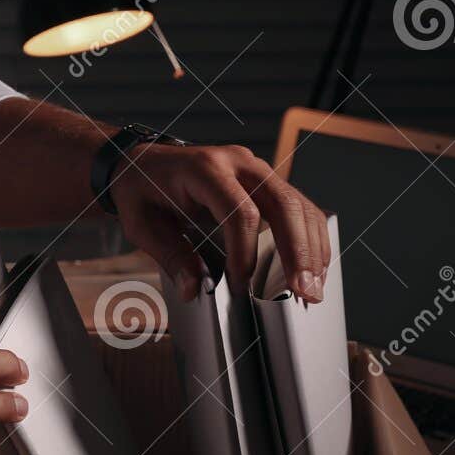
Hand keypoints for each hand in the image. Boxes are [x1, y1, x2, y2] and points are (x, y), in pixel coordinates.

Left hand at [109, 142, 331, 303]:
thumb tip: (195, 290)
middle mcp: (239, 163)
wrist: (143, 163)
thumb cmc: (141, 190)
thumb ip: (170, 255)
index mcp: (205, 169)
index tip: (242, 286)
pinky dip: (310, 239)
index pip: (241, 212)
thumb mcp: (142, 224)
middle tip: (304, 291)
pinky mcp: (266, 181)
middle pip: (283, 205)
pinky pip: (299, 207)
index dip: (247, 253)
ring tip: (313, 289)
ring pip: (300, 205)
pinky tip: (311, 269)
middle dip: (298, 252)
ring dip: (312, 249)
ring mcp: (257, 169)